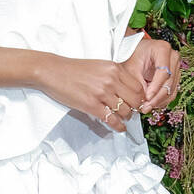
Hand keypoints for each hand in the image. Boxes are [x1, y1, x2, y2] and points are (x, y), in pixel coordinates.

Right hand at [35, 54, 149, 133]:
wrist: (53, 71)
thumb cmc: (73, 69)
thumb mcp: (99, 66)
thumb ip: (114, 76)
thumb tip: (127, 91)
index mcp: (114, 68)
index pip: (138, 87)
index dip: (140, 97)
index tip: (137, 102)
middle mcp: (111, 80)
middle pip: (136, 100)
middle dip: (136, 109)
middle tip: (132, 112)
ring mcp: (101, 93)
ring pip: (125, 111)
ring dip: (126, 118)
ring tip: (122, 119)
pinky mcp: (91, 105)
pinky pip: (112, 120)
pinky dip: (118, 126)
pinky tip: (119, 128)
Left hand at [127, 37, 179, 113]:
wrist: (134, 54)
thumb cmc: (131, 56)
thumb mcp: (131, 68)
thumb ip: (138, 83)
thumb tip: (145, 101)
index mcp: (163, 49)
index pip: (163, 72)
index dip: (155, 87)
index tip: (147, 97)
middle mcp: (173, 57)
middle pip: (169, 82)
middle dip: (157, 97)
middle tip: (145, 107)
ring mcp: (176, 67)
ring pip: (172, 90)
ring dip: (159, 101)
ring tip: (146, 107)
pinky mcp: (175, 77)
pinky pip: (171, 93)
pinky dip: (161, 100)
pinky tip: (151, 104)